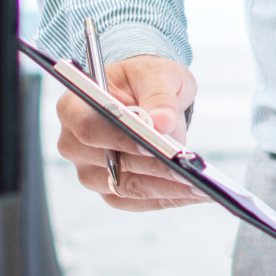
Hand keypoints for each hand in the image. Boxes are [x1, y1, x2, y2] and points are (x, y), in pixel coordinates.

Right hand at [53, 54, 203, 210]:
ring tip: (202, 186)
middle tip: (191, 170)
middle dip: (155, 168)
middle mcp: (75, 144)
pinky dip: (169, 197)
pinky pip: (139, 201)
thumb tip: (161, 122)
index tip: (155, 145)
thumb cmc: (144, 80)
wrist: (145, 94)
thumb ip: (158, 95)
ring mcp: (90, 172)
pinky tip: (195, 192)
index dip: (121, 139)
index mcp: (73, 108)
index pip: (90, 129)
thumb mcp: (155, 74)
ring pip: (127, 188)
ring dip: (167, 188)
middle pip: (111, 164)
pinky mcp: (111, 191)